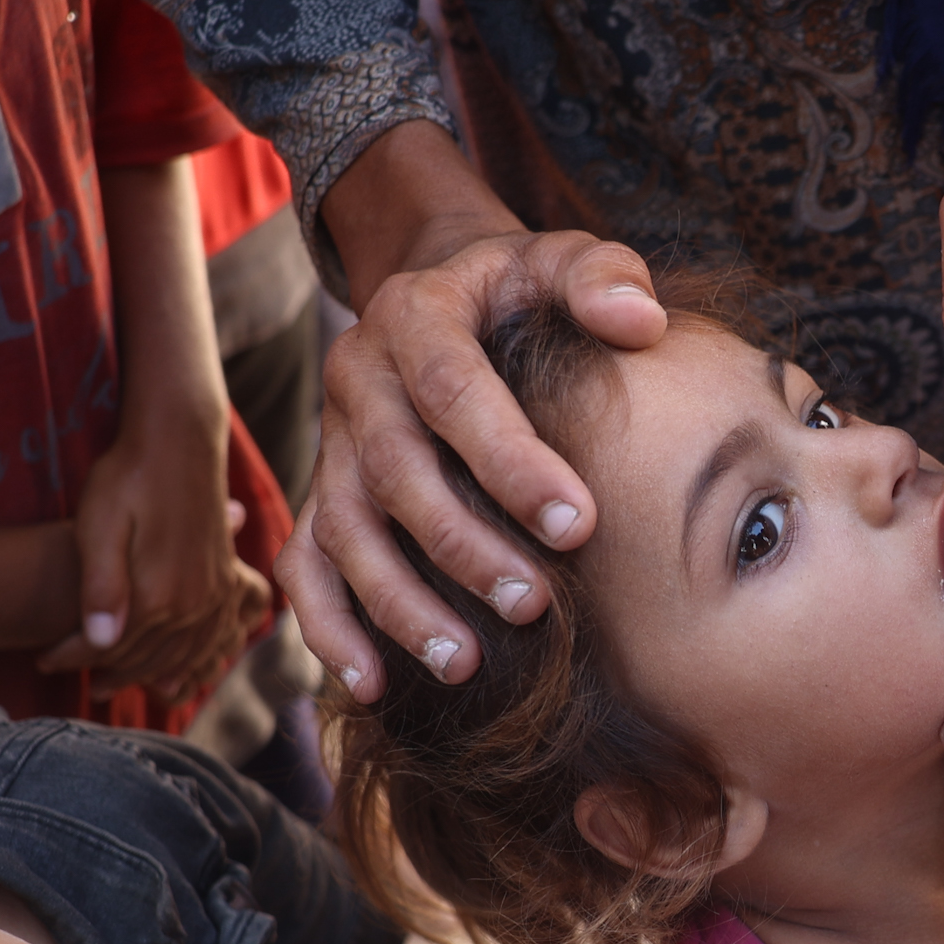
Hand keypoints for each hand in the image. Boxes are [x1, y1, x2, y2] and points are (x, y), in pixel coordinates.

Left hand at [40, 412, 268, 702]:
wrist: (179, 439)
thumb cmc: (128, 477)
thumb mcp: (99, 526)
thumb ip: (101, 586)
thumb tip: (99, 641)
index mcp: (159, 595)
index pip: (108, 647)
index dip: (72, 658)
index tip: (42, 660)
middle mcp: (193, 603)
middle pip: (144, 658)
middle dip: (107, 673)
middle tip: (75, 678)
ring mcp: (213, 594)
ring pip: (180, 655)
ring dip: (147, 674)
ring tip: (114, 680)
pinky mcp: (223, 582)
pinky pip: (211, 639)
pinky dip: (190, 660)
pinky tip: (172, 663)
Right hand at [282, 196, 664, 696]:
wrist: (441, 292)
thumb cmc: (519, 291)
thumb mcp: (560, 256)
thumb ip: (602, 275)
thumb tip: (638, 319)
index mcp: (415, 315)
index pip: (454, 392)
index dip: (512, 462)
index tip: (580, 525)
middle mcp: (358, 378)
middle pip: (393, 472)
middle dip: (462, 547)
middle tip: (534, 606)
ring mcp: (333, 441)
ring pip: (343, 531)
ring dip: (399, 604)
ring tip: (464, 665)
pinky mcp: (324, 491)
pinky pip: (306, 565)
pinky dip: (330, 629)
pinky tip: (374, 686)